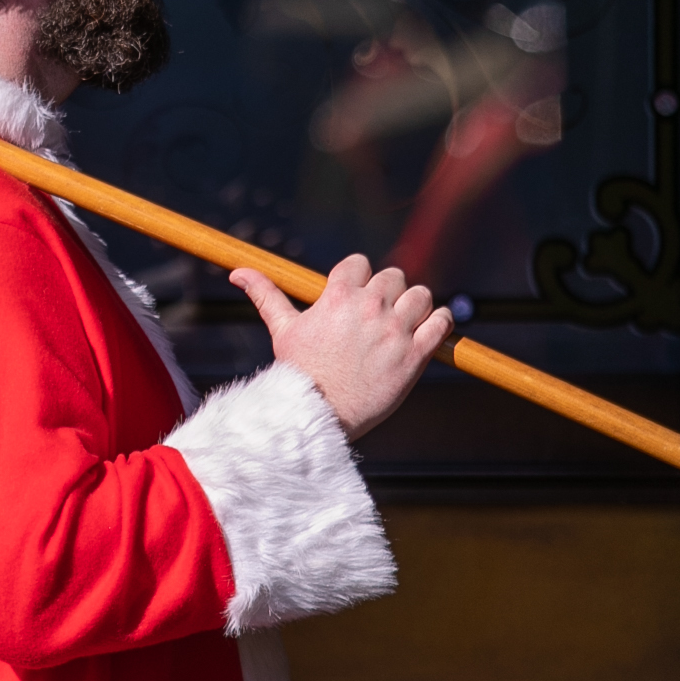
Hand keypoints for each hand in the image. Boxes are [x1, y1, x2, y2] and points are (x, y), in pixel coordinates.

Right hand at [229, 254, 453, 440]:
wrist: (319, 416)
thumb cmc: (298, 373)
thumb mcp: (282, 330)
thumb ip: (265, 295)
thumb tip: (237, 272)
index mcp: (338, 296)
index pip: (359, 264)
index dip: (359, 278)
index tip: (356, 295)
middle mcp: (369, 307)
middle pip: (394, 276)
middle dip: (387, 292)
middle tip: (379, 314)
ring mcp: (395, 330)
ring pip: (421, 295)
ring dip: (416, 305)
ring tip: (404, 323)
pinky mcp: (416, 354)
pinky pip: (442, 322)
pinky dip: (440, 322)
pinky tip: (429, 330)